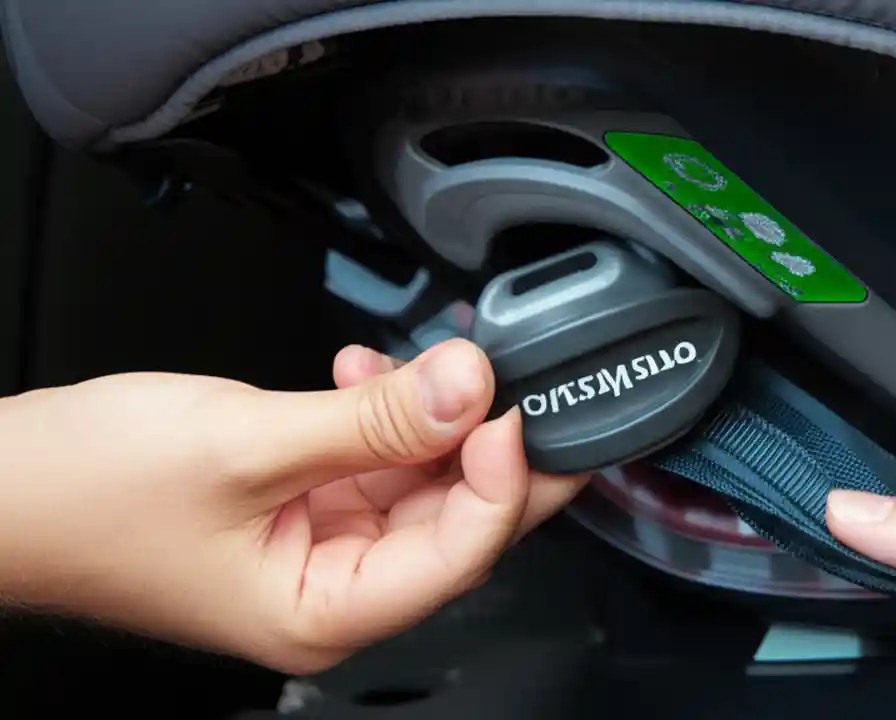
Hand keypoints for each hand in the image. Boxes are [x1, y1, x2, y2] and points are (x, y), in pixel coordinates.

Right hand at [0, 340, 588, 674]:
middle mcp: (332, 590)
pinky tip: (367, 370)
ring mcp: (318, 546)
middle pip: (455, 521)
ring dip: (434, 418)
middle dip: (490, 446)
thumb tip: (470, 389)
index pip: (458, 556)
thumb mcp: (247, 443)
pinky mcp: (300, 505)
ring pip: (419, 483)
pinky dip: (382, 415)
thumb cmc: (84, 495)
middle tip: (525, 378)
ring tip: (433, 359)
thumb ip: (372, 420)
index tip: (512, 407)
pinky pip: (372, 461)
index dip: (502, 482)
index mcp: (323, 612)